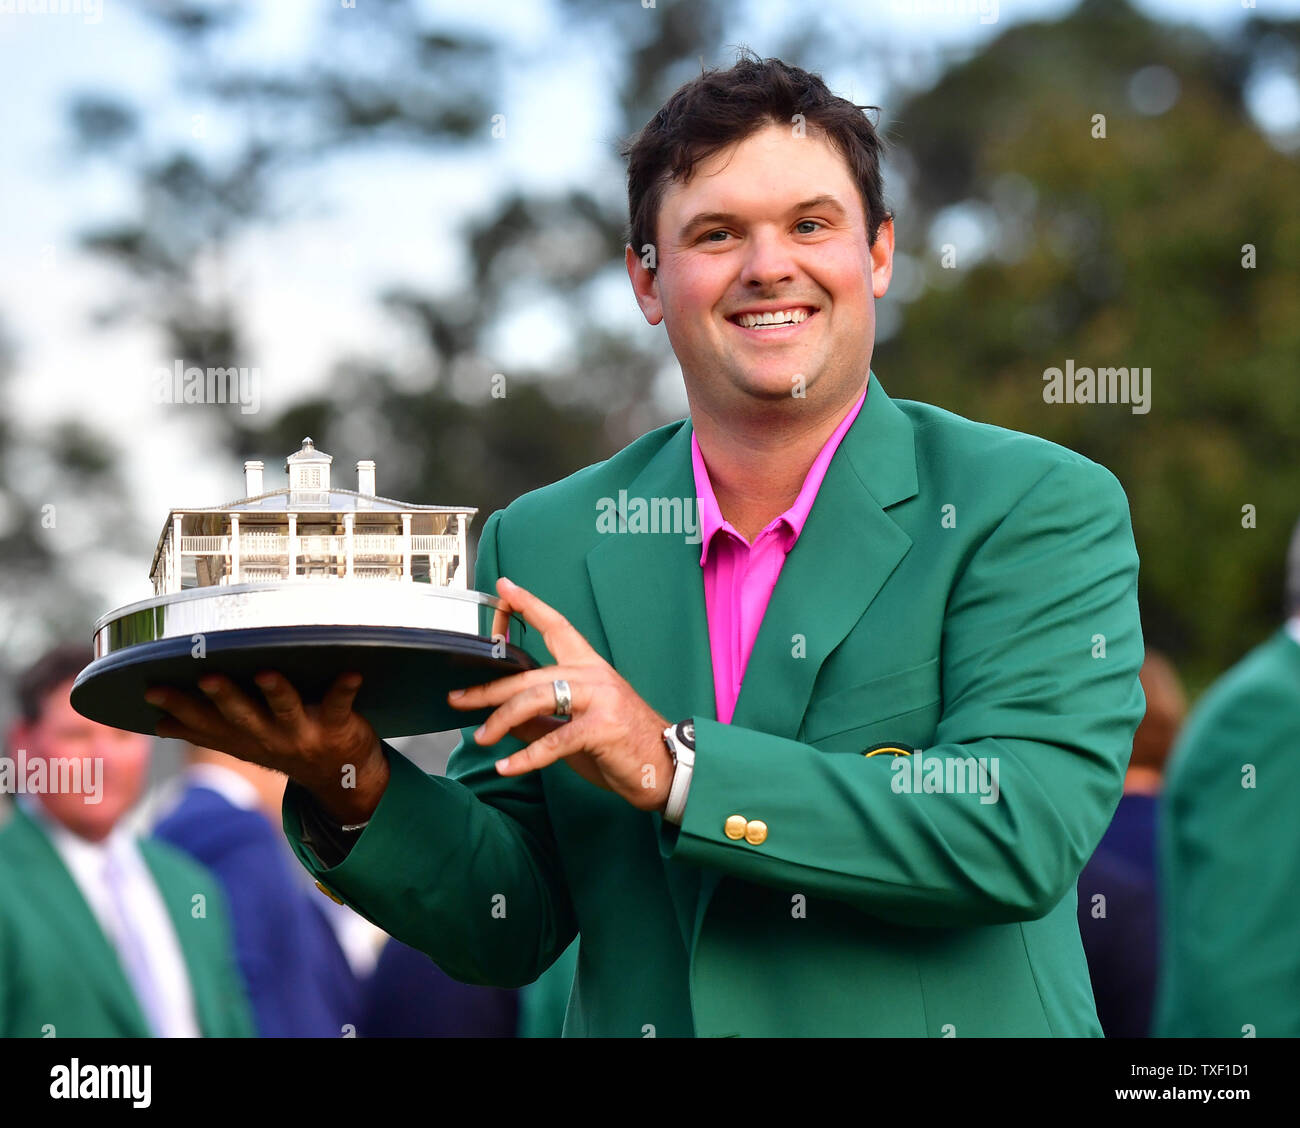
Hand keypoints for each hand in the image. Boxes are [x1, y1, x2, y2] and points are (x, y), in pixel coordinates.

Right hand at [144, 672, 387, 824]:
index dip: (179, 708)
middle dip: (223, 698)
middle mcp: (270, 738)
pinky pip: (340, 705)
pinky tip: (352, 674)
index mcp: (244, 740)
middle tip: (206, 678)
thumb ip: (207, 733)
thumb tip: (159, 723)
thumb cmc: (286, 748)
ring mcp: (304, 733)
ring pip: (285, 711)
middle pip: (242, 718)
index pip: (206, 725)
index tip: (152, 689)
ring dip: (276, 692)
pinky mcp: (337, 726)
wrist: (342, 779)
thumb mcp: (243, 745)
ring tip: (266, 674)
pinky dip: (345, 690)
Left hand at [449, 577, 672, 811]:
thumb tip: (502, 719)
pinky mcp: (602, 727)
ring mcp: (600, 699)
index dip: (529, 606)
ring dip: (502, 720)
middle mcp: (594, 676)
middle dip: (489, 687)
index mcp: (589, 668)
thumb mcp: (575, 728)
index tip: (504, 588)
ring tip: (481, 737)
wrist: (665, 769)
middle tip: (458, 698)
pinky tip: (507, 766)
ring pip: (537, 699)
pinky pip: (554, 739)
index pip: (556, 627)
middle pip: (530, 674)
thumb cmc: (622, 746)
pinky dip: (526, 757)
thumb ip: (540, 719)